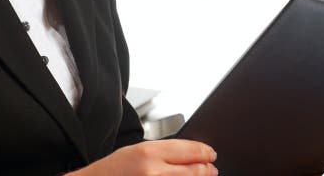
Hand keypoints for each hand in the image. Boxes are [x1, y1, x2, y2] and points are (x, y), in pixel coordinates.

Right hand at [68, 139, 217, 175]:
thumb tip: (188, 155)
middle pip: (194, 170)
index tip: (211, 153)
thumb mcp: (135, 151)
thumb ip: (161, 153)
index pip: (188, 150)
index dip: (204, 152)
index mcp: (148, 152)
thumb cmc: (111, 171)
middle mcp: (153, 172)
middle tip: (212, 168)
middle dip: (206, 169)